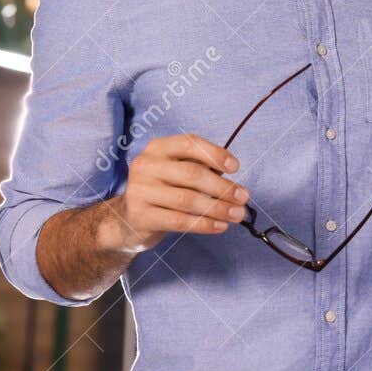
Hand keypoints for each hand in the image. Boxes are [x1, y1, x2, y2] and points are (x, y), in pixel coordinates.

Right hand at [97, 133, 248, 253]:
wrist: (127, 219)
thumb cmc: (162, 190)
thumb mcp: (176, 171)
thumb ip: (200, 169)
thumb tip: (235, 185)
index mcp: (158, 148)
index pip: (189, 144)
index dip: (215, 154)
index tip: (236, 167)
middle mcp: (146, 165)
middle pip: (192, 174)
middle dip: (223, 187)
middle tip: (244, 197)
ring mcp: (140, 190)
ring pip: (188, 200)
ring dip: (218, 208)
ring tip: (237, 215)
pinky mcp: (140, 215)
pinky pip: (179, 221)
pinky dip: (204, 224)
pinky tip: (220, 226)